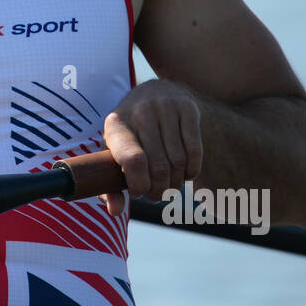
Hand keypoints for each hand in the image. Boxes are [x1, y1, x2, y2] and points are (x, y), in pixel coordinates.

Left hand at [100, 79, 203, 215]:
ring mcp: (166, 106)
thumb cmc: (130, 135)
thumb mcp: (114, 153)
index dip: (139, 185)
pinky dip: (191, 171)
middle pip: (159, 166)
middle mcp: (141, 111)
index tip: (139, 193)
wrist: (154, 93)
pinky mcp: (188, 108)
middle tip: (157, 196)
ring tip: (169, 187)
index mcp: (116, 124)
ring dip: (175, 184)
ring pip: (178, 161)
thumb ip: (109, 185)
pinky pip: (195, 150)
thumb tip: (115, 211)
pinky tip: (184, 174)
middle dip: (159, 190)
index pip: (133, 161)